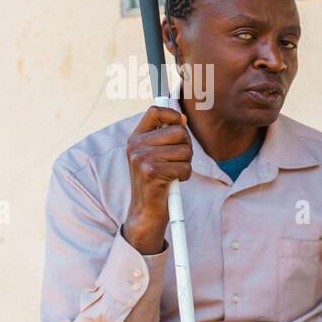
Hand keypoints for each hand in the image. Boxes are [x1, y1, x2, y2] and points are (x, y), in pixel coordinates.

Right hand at [123, 105, 192, 253]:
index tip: (180, 124)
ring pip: (185, 150)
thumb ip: (167, 135)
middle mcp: (135, 145)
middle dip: (186, 146)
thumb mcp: (156, 154)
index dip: (173, 114)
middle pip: (179, 131)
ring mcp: (141, 158)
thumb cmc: (156, 180)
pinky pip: (184, 166)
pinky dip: (184, 175)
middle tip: (177, 160)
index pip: (155, 111)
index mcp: (136, 137)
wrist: (145, 210)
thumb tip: (183, 118)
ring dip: (186, 163)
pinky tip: (173, 181)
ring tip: (173, 172)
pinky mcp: (151, 172)